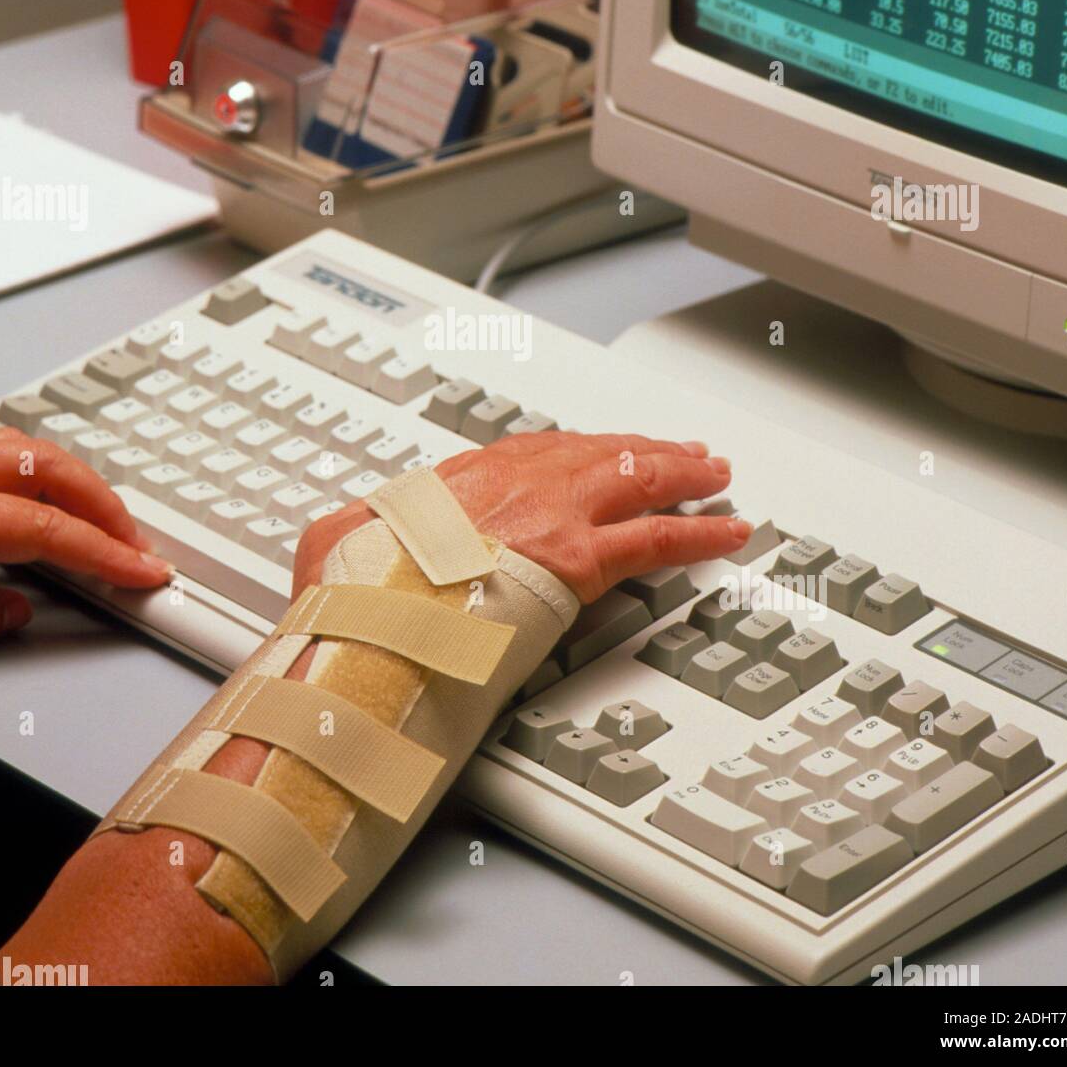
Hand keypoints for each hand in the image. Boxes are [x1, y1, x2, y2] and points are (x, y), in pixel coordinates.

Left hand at [0, 428, 172, 675]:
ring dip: (68, 483)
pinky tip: (40, 504)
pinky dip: (32, 478)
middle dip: (99, 502)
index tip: (138, 570)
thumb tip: (17, 607)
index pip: (38, 526)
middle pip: (40, 466)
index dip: (99, 550)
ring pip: (16, 450)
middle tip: (133, 542)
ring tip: (99, 520)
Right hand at [293, 431, 750, 603]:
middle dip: (645, 451)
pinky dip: (699, 531)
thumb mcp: (337, 541)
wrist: (371, 616)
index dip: (580, 450)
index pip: (539, 451)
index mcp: (464, 478)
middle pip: (599, 453)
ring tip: (714, 475)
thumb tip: (348, 536)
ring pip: (637, 479)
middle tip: (681, 452)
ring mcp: (552, 516)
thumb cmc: (354, 588)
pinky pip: (656, 537)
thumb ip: (358, 529)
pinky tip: (729, 531)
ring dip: (681, 474)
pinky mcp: (579, 560)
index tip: (598, 450)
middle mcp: (514, 483)